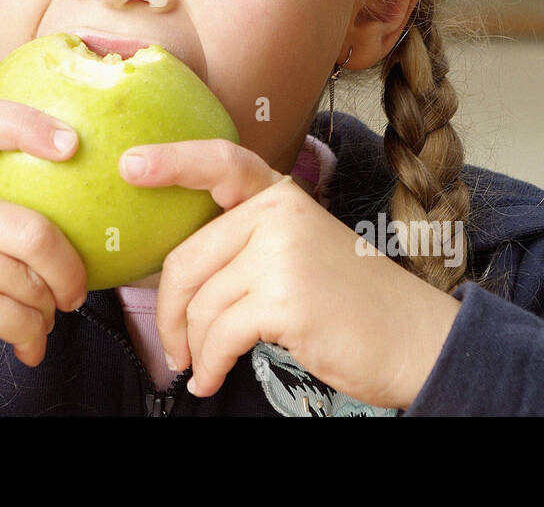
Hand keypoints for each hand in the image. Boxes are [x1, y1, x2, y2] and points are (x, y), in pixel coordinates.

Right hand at [0, 96, 88, 414]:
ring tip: (35, 319)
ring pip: (31, 278)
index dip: (29, 123)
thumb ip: (3, 205)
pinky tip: (23, 343)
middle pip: (32, 228)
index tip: (71, 144)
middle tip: (75, 292)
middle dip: (68, 269)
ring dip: (46, 310)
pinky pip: (21, 314)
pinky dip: (33, 335)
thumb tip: (89, 183)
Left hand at [119, 139, 460, 409]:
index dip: (171, 162)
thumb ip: (246, 242)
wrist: (414, 338)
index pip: (220, 162)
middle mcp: (280, 211)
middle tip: (172, 347)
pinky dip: (209, 366)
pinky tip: (211, 380)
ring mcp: (283, 253)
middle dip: (168, 311)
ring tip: (198, 369)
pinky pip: (218, 336)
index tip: (129, 166)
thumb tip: (173, 273)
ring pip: (200, 303)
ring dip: (191, 347)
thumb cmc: (348, 302)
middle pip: (187, 257)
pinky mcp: (286, 299)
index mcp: (280, 194)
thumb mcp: (298, 249)